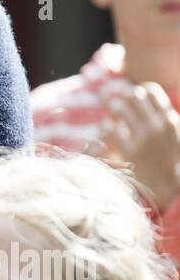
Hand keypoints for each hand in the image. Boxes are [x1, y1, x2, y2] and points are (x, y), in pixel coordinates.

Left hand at [99, 83, 179, 210]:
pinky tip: (108, 128)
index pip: (152, 91)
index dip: (141, 91)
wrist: (167, 188)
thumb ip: (168, 119)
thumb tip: (154, 102)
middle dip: (125, 97)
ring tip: (113, 111)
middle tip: (120, 102)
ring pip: (120, 108)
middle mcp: (157, 126)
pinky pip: (110, 128)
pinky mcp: (129, 150)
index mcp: (170, 121)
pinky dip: (107, 125)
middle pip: (134, 96)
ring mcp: (142, 137)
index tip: (137, 96)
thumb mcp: (177, 138)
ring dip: (114, 107)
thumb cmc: (173, 163)